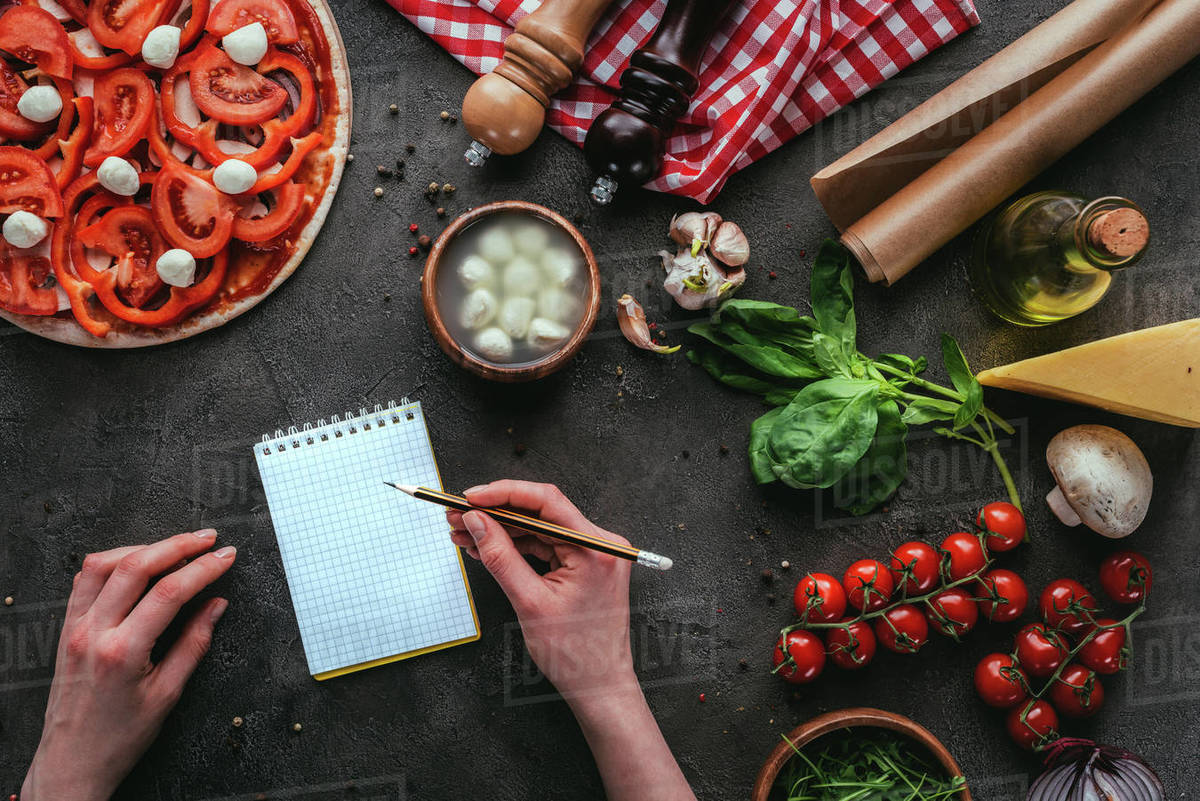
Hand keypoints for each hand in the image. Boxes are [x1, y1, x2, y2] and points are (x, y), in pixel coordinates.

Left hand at [22, 531, 235, 800]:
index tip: (226, 556)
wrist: (71, 762)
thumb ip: (194, 643)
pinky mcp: (65, 629)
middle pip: (135, 566)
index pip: (169, 592)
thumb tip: (216, 604)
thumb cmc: (119, 738)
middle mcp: (92, 633)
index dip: (203, 568)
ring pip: (103, 564)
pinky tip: (137, 564)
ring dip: (143, 548)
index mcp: (122, 652)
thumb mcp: (167, 695)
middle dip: (177, 545)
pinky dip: (113, 562)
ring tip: (175, 548)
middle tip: (208, 539)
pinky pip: (84, 580)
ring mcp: (73, 628)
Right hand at [447, 480, 633, 700]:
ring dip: (501, 530)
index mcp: (595, 548)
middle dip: (495, 513)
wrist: (599, 685)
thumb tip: (477, 522)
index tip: (471, 496)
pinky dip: (515, 546)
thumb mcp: (529, 602)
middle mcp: (600, 544)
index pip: (546, 502)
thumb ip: (500, 557)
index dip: (504, 494)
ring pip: (539, 528)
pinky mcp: (584, 563)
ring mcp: (593, 553)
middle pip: (540, 513)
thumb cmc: (575, 654)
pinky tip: (486, 546)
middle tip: (457, 514)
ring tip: (464, 533)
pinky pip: (545, 545)